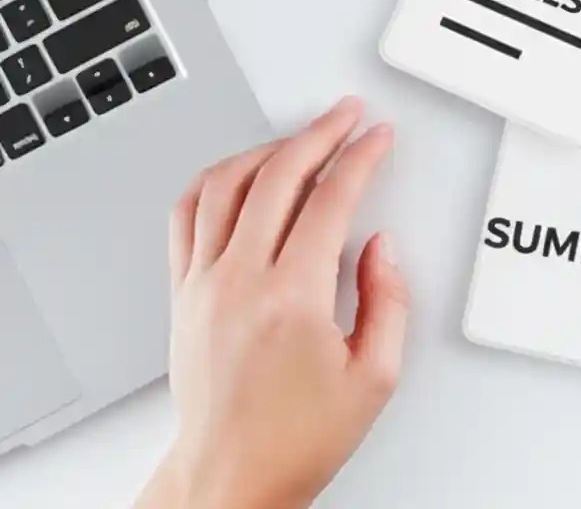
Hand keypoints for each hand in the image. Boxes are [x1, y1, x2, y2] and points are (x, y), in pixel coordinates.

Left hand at [137, 97, 408, 508]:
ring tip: (299, 139)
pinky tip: (239, 174)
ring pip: (225, 183)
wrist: (232, 474)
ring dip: (267, 148)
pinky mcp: (182, 293)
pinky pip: (187, 213)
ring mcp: (203, 284)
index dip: (360, 158)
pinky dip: (216, 180)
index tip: (377, 138)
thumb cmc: (296, 438)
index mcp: (292, 299)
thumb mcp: (375, 376)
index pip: (330, 200)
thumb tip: (382, 249)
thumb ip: (389, 301)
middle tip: (346, 116)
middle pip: (278, 175)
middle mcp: (240, 282)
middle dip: (319, 133)